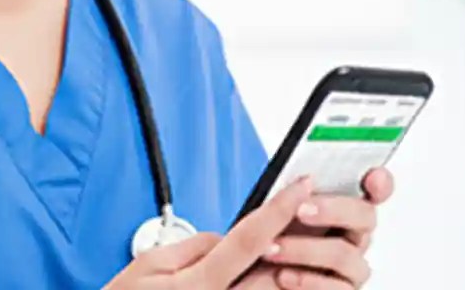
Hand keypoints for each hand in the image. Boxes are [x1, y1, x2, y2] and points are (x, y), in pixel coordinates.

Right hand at [103, 176, 315, 288]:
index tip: (303, 185)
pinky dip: (274, 285)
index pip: (250, 238)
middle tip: (316, 211)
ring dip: (292, 268)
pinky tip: (279, 274)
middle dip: (296, 239)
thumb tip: (228, 240)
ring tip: (304, 243)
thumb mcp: (148, 265)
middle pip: (273, 269)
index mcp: (199, 284)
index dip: (280, 208)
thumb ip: (194, 247)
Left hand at [243, 168, 395, 288]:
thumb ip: (282, 202)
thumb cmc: (250, 252)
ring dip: (306, 250)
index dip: (380, 182)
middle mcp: (346, 235)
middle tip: (301, 210)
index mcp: (332, 207)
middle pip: (365, 216)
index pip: (370, 189)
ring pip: (347, 255)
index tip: (372, 177)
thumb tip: (306, 182)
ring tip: (271, 249)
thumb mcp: (259, 221)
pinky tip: (284, 277)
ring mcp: (345, 267)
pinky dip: (309, 281)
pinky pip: (340, 288)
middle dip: (334, 210)